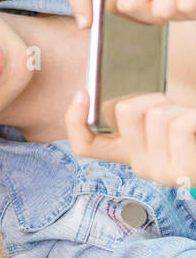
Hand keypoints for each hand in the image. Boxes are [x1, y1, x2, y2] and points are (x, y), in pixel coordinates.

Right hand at [66, 89, 195, 187]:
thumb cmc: (193, 129)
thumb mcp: (161, 117)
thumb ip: (135, 108)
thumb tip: (109, 84)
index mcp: (128, 153)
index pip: (83, 144)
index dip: (74, 119)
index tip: (82, 93)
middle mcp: (140, 167)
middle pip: (124, 110)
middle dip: (152, 96)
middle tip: (172, 109)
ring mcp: (161, 173)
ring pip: (155, 115)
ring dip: (179, 107)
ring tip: (191, 122)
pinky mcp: (183, 172)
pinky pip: (179, 126)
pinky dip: (194, 116)